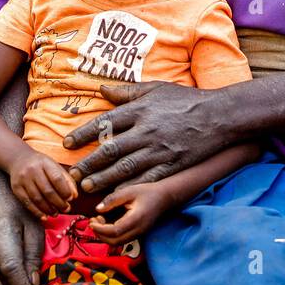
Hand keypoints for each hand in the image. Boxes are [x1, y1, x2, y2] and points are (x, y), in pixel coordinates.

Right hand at [8, 149, 76, 219]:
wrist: (18, 159)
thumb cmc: (41, 165)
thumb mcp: (55, 166)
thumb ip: (66, 180)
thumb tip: (74, 196)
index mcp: (45, 163)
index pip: (57, 178)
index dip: (65, 190)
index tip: (71, 198)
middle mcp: (33, 170)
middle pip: (47, 190)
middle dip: (58, 202)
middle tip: (66, 209)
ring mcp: (23, 180)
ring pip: (37, 198)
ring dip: (48, 209)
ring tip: (56, 213)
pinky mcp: (16, 188)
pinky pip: (27, 203)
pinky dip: (36, 212)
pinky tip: (44, 216)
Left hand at [63, 82, 226, 195]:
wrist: (219, 116)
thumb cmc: (186, 99)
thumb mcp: (156, 88)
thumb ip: (127, 90)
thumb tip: (101, 89)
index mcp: (141, 109)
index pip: (105, 122)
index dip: (83, 133)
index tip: (66, 143)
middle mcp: (147, 130)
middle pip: (110, 149)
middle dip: (88, 163)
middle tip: (71, 173)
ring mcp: (159, 149)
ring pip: (125, 167)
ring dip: (103, 178)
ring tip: (87, 186)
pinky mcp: (171, 164)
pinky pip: (146, 179)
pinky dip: (129, 188)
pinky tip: (115, 195)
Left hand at [89, 182, 170, 246]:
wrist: (166, 197)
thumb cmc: (148, 192)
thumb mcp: (129, 191)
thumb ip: (113, 199)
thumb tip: (98, 209)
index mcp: (136, 219)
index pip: (115, 231)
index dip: (100, 229)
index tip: (92, 221)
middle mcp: (138, 230)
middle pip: (115, 242)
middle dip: (100, 235)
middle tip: (93, 222)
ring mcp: (139, 233)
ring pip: (118, 243)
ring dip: (105, 236)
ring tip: (99, 222)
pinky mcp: (138, 233)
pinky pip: (122, 239)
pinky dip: (112, 235)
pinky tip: (108, 223)